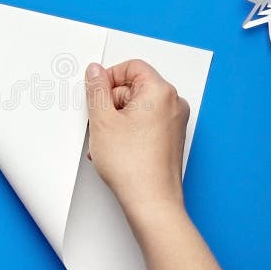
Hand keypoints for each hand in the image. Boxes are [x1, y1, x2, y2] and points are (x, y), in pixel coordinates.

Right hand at [84, 60, 189, 221]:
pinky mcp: (171, 139)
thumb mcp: (102, 121)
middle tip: (101, 124)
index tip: (96, 93)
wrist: (151, 202)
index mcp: (160, 92)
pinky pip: (146, 123)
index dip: (109, 78)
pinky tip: (116, 149)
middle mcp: (173, 104)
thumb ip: (97, 90)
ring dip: (117, 120)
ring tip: (108, 141)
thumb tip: (95, 72)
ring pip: (138, 107)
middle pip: (134, 87)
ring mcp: (175, 122)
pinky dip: (129, 131)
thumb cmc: (133, 166)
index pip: (132, 67)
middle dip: (112, 103)